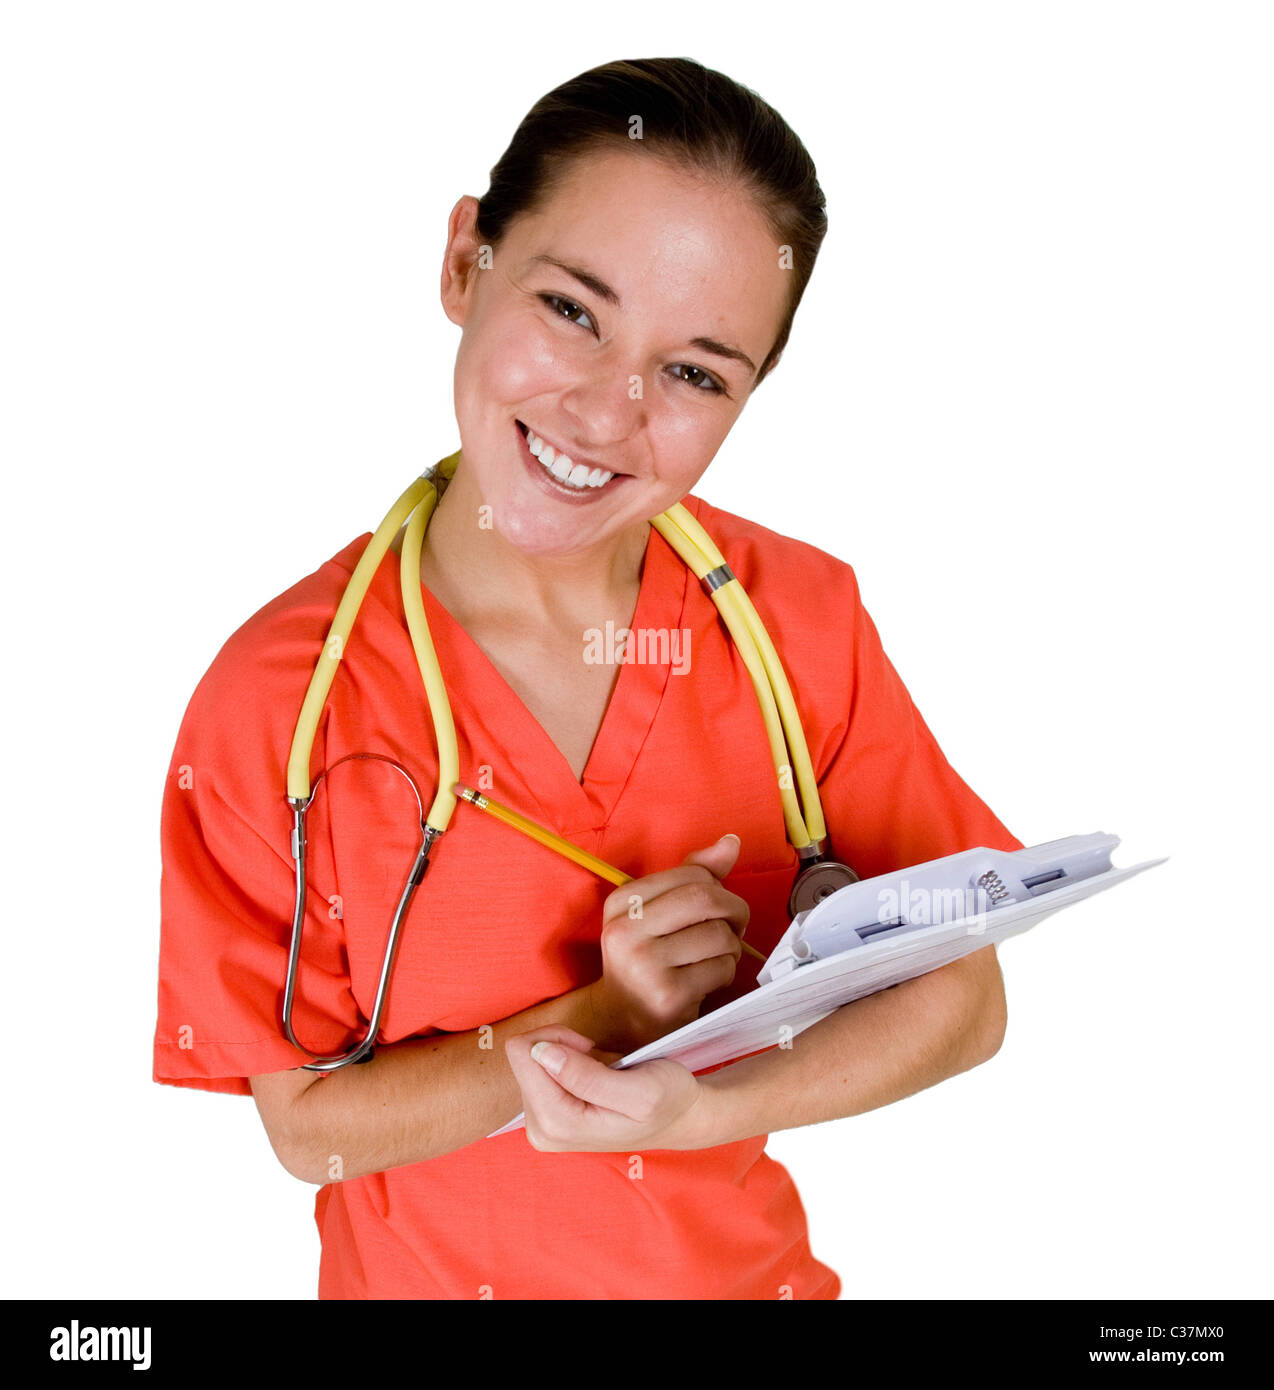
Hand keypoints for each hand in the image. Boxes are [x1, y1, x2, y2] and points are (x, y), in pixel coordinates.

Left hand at [505, 1025, 710, 1152]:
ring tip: (601, 1072)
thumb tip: (540, 1053)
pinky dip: (568, 1063)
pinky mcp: (544, 1116)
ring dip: (568, 1055)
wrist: (677, 1119)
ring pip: (530, 1060)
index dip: (560, 1038)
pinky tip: (593, 1078)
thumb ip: (588, 1077)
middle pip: (524, 1056)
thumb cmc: (666, 1101)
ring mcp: (541, 1125)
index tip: (590, 1049)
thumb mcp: (641, 1090)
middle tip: (598, 1059)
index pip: (523, 1055)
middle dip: (563, 1046)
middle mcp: (541, 1130)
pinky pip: (538, 1070)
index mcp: (558, 1124)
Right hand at [593, 834, 749, 1051]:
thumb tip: (731, 842)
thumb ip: (693, 874)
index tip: (716, 907)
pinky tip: (707, 980)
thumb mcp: (658, 911)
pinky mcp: (668, 996)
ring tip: (715, 958)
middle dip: (734, 911)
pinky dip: (726, 971)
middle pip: (705, 898)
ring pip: (719, 935)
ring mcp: (645, 965)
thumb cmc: (647, 958)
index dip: (717, 887)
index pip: (691, 874)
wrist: (622, 1019)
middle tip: (735, 927)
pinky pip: (721, 968)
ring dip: (731, 947)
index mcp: (621, 902)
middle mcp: (625, 931)